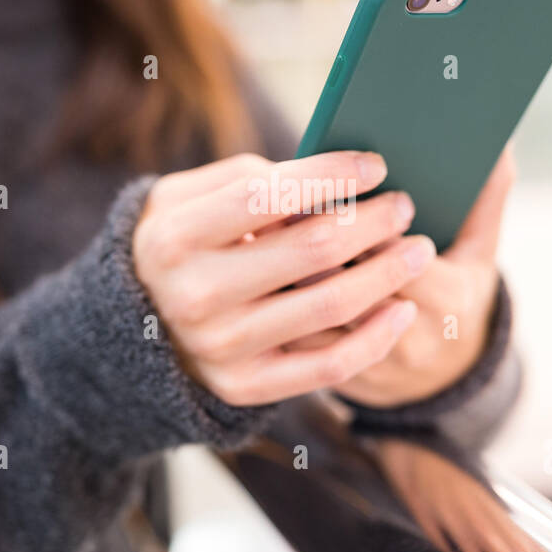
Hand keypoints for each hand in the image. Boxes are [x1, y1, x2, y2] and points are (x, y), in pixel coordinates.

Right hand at [133, 151, 435, 405]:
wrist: (134, 326)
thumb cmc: (181, 244)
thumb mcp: (185, 198)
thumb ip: (247, 180)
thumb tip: (330, 179)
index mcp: (176, 237)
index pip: (268, 195)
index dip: (331, 176)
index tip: (377, 165)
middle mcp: (195, 294)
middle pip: (311, 250)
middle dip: (373, 222)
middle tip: (406, 206)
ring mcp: (221, 346)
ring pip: (329, 306)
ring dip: (387, 274)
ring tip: (417, 250)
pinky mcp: (245, 386)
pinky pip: (328, 367)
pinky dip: (376, 338)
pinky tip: (402, 310)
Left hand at [288, 149, 515, 406]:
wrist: (443, 378)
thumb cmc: (457, 295)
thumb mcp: (480, 251)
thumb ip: (487, 197)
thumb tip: (496, 142)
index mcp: (450, 297)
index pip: (399, 255)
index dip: (364, 225)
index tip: (337, 191)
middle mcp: (412, 338)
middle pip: (351, 286)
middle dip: (318, 247)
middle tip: (288, 206)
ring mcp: (374, 366)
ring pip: (317, 318)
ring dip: (287, 276)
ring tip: (266, 233)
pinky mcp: (339, 381)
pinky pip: (298, 344)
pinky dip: (276, 305)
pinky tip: (261, 269)